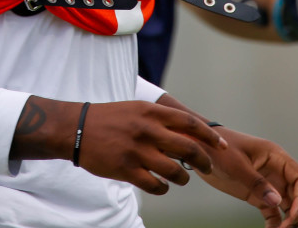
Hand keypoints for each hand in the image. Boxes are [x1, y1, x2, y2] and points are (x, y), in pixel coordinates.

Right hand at [74, 100, 229, 195]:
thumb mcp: (137, 109)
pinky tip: (162, 186)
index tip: (221, 145)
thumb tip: (188, 131)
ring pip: (174, 171)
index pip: (190, 123)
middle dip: (204, 161)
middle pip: (188, 148)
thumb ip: (160, 119)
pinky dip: (163, 188)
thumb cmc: (110, 118)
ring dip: (183, 178)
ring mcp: (137, 151)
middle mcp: (147, 130)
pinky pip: (155, 185)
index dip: (209, 135)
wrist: (76, 128)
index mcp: (151, 112)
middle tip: (208, 167)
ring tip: (182, 178)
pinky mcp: (126, 169)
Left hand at [200, 127, 297, 227]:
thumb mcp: (236, 166)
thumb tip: (278, 202)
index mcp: (275, 156)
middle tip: (288, 227)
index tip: (293, 214)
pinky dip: (276, 223)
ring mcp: (269, 183)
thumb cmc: (218, 150)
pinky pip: (274, 211)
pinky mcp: (259, 194)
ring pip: (290, 204)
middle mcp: (277, 170)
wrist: (200, 150)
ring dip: (290, 219)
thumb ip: (256, 183)